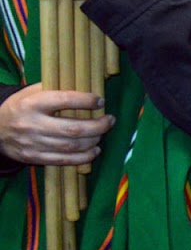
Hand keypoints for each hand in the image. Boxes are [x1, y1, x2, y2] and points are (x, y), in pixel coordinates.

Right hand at [0, 84, 114, 164]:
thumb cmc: (20, 107)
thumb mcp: (31, 92)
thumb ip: (55, 90)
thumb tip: (87, 88)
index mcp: (32, 104)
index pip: (63, 100)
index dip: (86, 101)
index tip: (100, 100)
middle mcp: (32, 124)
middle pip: (73, 129)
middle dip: (98, 126)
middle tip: (110, 120)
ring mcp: (33, 143)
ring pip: (71, 146)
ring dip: (93, 141)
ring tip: (102, 134)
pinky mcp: (34, 158)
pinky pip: (64, 161)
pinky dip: (84, 157)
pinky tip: (94, 151)